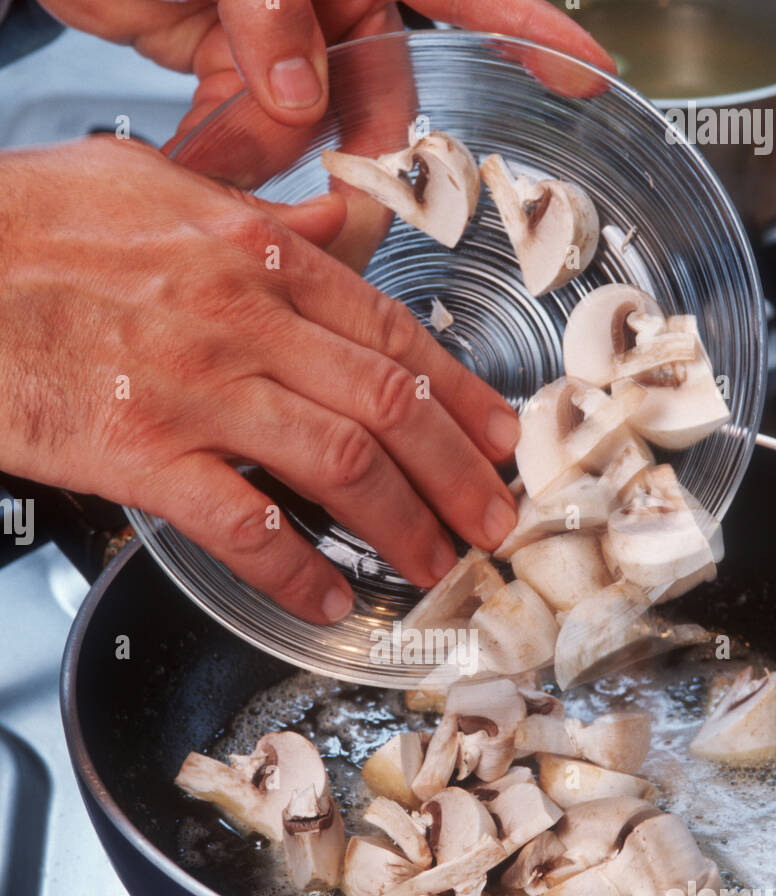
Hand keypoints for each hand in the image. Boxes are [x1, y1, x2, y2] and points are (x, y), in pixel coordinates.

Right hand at [0, 139, 519, 621]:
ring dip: (401, 523)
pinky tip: (324, 599)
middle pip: (387, 402)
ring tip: (437, 565)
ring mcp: (196, 390)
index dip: (460, 394)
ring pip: (339, 462)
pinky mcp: (141, 453)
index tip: (499, 439)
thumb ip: (257, 217)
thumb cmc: (28, 228)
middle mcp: (241, 320)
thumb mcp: (157, 187)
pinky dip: (293, 569)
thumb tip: (332, 230)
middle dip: (456, 472)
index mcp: (252, 255)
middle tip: (494, 521)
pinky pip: (241, 523)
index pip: (389, 331)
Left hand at [43, 0, 613, 135]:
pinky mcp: (235, 70)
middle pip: (378, 101)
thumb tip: (304, 98)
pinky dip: (225, 166)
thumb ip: (272, 9)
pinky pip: (250, 136)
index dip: (528, 27)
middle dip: (349, 166)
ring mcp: (287, 39)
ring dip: (267, 173)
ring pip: (308, 134)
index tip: (585, 75)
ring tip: (215, 187)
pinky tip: (197, 182)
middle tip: (331, 223)